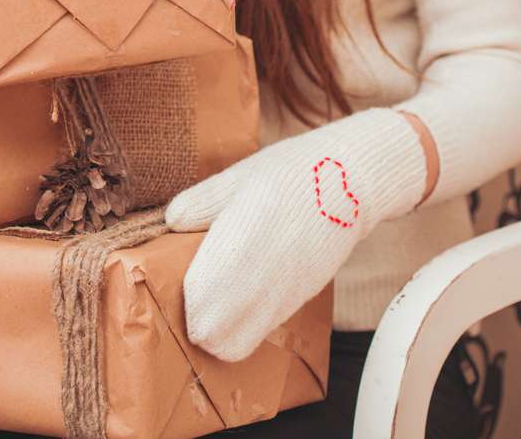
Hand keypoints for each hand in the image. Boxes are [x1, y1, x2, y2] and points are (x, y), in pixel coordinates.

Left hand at [163, 107, 428, 361]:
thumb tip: (171, 220)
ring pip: (237, 345)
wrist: (349, 185)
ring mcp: (282, 298)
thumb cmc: (288, 175)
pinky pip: (261, 331)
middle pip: (213, 340)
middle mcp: (261, 285)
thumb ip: (199, 202)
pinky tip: (243, 289)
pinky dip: (243, 323)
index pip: (199, 306)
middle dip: (196, 323)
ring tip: (215, 292)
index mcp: (239, 250)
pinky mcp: (298, 301)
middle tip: (193, 290)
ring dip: (218, 329)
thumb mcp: (235, 178)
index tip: (180, 275)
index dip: (183, 298)